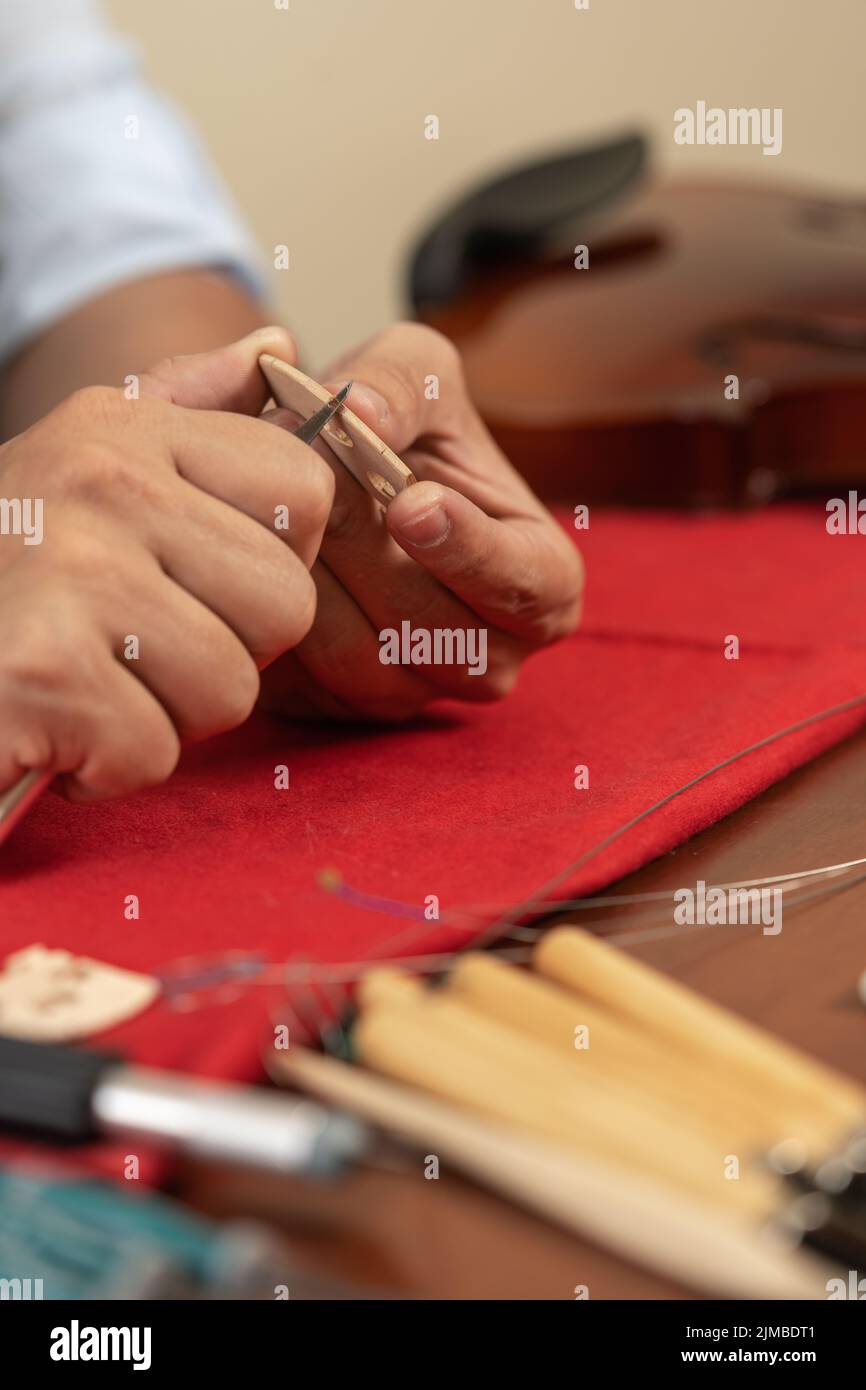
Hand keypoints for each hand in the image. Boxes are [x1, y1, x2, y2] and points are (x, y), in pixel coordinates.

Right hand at [0, 328, 333, 799]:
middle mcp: (104, 482)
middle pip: (286, 604)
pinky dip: (102, 766)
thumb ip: (190, 410)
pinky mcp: (43, 669)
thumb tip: (280, 347)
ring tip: (82, 683)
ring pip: (230, 690)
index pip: (306, 488)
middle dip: (221, 652)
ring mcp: (72, 570)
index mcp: (128, 428)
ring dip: (160, 716)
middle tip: (126, 647)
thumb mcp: (84, 464)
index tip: (189, 579)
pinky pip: (154, 753)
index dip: (268, 561)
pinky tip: (46, 724)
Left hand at [259, 323, 583, 720]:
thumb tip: (361, 412)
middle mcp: (491, 655)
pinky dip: (280, 612)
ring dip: (314, 573)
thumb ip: (397, 381)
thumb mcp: (413, 369)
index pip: (532, 587)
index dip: (471, 550)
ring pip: (362, 659)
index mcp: (544, 581)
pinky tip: (263, 546)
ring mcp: (417, 693)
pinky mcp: (344, 710)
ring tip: (286, 496)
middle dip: (364, 544)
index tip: (411, 503)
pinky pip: (307, 682)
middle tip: (308, 464)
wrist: (325, 474)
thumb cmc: (396, 421)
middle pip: (432, 630)